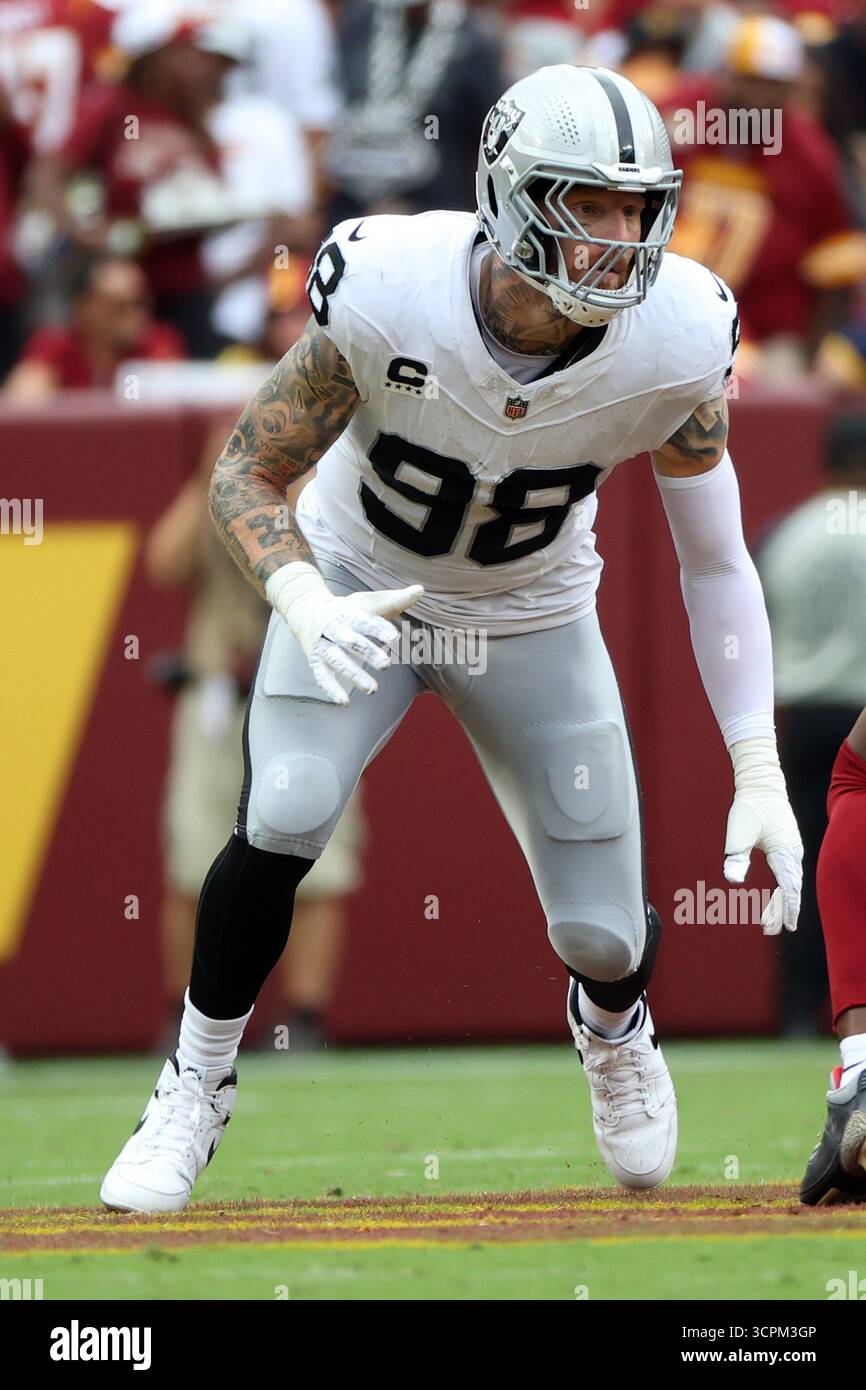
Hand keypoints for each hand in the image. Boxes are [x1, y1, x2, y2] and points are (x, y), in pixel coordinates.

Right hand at [265, 561, 423, 704]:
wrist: (307, 611)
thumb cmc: (347, 609)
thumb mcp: (369, 602)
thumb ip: (395, 600)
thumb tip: (420, 590)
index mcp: (349, 613)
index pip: (366, 620)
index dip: (379, 628)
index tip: (394, 637)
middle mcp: (335, 629)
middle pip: (351, 642)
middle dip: (368, 653)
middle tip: (386, 665)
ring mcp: (324, 646)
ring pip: (338, 661)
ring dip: (353, 674)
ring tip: (372, 690)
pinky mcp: (316, 660)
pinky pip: (322, 676)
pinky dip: (331, 689)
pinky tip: (345, 702)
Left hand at [723, 738, 803, 933]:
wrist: (760, 785)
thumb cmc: (749, 808)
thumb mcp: (738, 832)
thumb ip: (736, 856)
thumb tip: (732, 879)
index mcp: (784, 852)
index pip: (789, 887)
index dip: (788, 909)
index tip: (788, 927)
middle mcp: (792, 853)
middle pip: (791, 888)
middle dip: (784, 910)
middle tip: (770, 929)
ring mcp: (792, 849)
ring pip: (791, 882)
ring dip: (784, 901)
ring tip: (774, 920)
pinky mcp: (787, 846)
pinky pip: (789, 873)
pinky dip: (785, 889)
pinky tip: (779, 897)